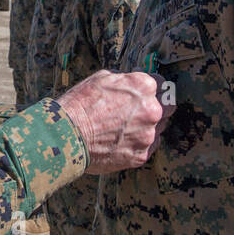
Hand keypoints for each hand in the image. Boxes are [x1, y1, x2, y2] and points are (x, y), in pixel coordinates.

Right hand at [58, 70, 172, 174]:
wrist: (66, 135)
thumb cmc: (80, 104)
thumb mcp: (102, 79)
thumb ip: (125, 80)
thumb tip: (133, 82)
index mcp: (144, 87)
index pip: (161, 84)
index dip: (150, 88)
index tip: (142, 93)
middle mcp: (152, 110)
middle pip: (167, 107)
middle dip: (155, 107)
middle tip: (136, 111)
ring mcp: (148, 135)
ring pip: (157, 129)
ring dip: (146, 127)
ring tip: (122, 129)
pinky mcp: (141, 156)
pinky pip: (147, 148)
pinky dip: (137, 145)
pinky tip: (119, 142)